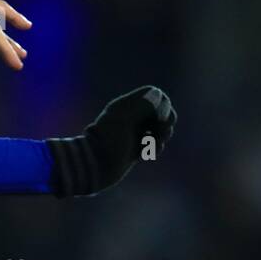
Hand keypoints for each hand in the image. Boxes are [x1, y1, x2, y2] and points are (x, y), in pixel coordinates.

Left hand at [48, 86, 176, 196]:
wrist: (94, 166)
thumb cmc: (108, 142)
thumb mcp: (123, 120)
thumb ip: (141, 105)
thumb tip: (157, 93)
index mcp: (126, 105)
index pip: (153, 94)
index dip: (163, 105)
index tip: (159, 119)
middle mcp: (131, 116)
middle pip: (161, 110)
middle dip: (166, 122)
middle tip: (159, 133)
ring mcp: (133, 132)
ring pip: (160, 128)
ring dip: (162, 136)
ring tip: (150, 145)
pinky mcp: (135, 147)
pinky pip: (155, 143)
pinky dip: (155, 147)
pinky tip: (145, 155)